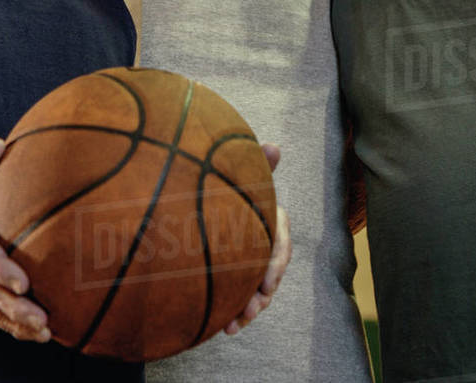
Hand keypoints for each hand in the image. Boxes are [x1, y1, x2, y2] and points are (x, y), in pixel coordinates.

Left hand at [225, 143, 291, 333]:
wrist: (194, 204)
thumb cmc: (224, 186)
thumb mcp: (242, 177)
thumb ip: (258, 166)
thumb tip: (274, 145)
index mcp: (269, 220)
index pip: (280, 243)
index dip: (276, 264)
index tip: (267, 282)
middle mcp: (263, 242)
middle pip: (271, 272)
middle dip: (263, 293)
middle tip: (253, 307)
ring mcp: (250, 262)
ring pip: (258, 290)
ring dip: (250, 308)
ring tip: (236, 323)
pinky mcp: (235, 276)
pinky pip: (242, 297)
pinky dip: (236, 314)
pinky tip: (225, 329)